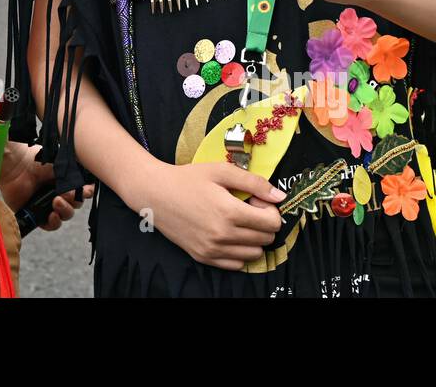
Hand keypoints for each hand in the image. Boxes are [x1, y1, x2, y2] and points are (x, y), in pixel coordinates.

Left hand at [0, 140, 89, 230]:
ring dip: (66, 210)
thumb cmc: (34, 159)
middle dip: (74, 200)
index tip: (86, 190)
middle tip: (66, 194)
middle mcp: (58, 193)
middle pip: (76, 204)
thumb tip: (85, 185)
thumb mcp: (57, 163)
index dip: (86, 192)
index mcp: (65, 180)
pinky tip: (52, 214)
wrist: (16, 165)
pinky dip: (54, 222)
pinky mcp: (36, 214)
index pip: (82, 191)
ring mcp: (47, 205)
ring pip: (66, 215)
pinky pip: (50, 225)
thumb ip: (72, 173)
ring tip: (56, 202)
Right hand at [146, 162, 284, 269]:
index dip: (269, 209)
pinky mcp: (204, 257)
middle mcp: (223, 235)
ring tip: (237, 221)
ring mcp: (213, 249)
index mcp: (230, 212)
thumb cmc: (188, 178)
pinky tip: (229, 234)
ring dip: (253, 238)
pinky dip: (239, 252)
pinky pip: (236, 264)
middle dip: (263, 222)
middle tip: (246, 208)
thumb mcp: (221, 171)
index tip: (255, 200)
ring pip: (254, 254)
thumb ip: (254, 182)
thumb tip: (280, 196)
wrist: (155, 193)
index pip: (272, 223)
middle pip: (266, 239)